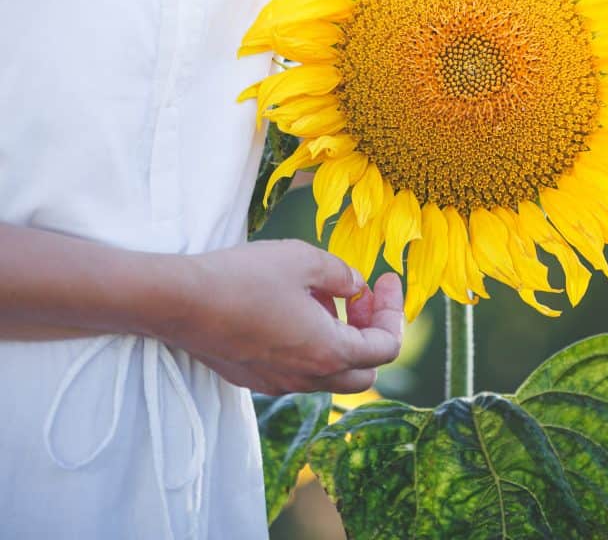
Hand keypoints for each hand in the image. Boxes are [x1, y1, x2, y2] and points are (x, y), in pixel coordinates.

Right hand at [167, 240, 402, 394]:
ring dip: (340, 337)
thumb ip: (341, 273)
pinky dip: (311, 344)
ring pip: (330, 371)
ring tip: (321, 295)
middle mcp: (308, 377)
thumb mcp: (304, 260)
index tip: (386, 279)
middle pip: (364, 370)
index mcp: (329, 352)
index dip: (393, 311)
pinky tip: (291, 310)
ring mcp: (279, 382)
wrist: (178, 302)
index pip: (386, 347)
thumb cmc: (244, 277)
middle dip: (371, 331)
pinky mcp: (254, 378)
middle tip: (358, 295)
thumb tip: (355, 284)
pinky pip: (299, 369)